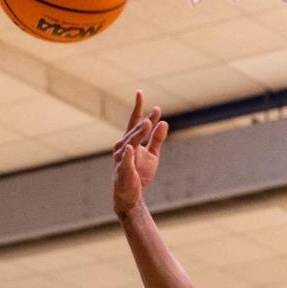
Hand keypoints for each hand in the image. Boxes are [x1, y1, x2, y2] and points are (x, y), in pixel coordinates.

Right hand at [112, 91, 168, 216]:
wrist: (131, 195)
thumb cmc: (139, 174)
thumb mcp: (152, 155)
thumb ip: (157, 139)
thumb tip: (164, 122)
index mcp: (130, 141)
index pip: (134, 121)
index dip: (138, 107)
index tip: (140, 92)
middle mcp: (123, 147)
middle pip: (134, 130)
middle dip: (143, 121)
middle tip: (155, 112)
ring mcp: (122, 158)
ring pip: (130, 142)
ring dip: (138, 133)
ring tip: (148, 123)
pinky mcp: (123, 171)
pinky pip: (125, 161)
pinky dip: (128, 155)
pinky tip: (131, 148)